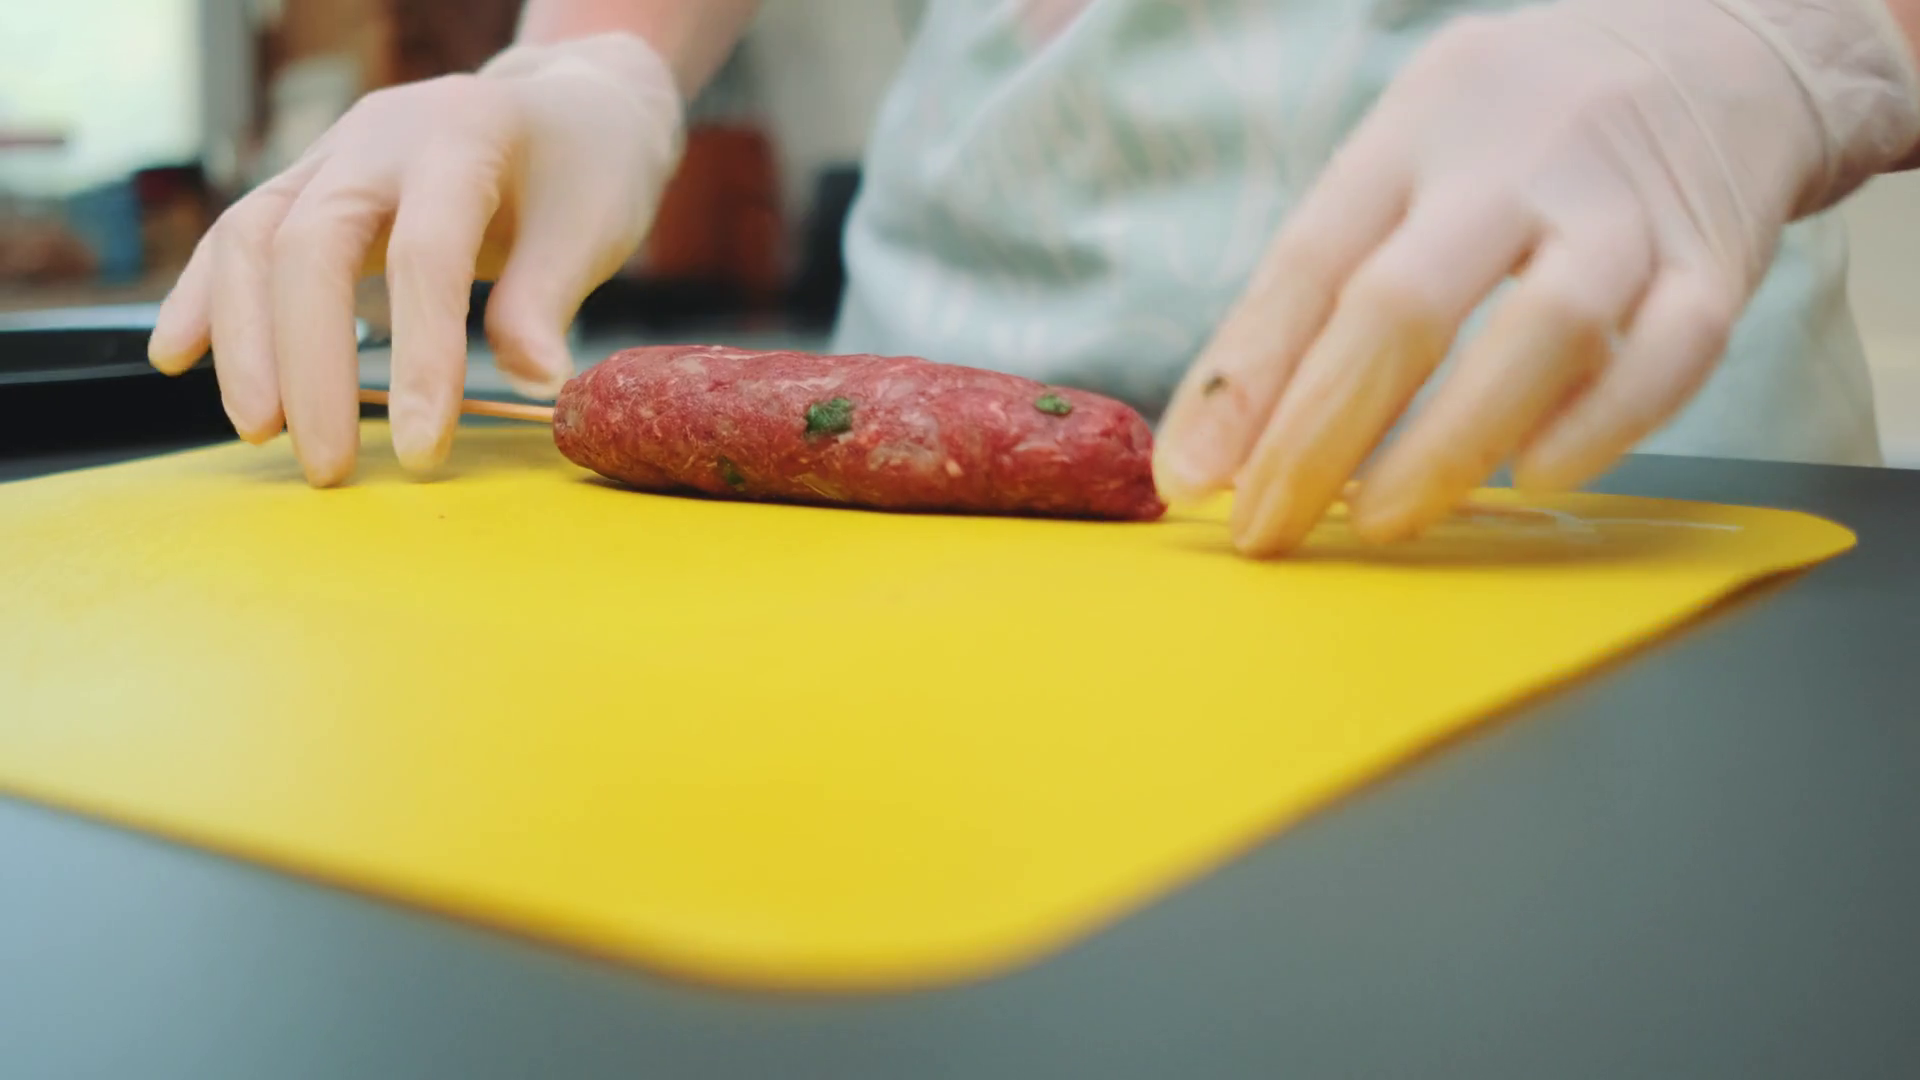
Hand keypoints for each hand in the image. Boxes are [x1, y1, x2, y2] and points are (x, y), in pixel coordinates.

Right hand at [148, 33, 683, 485]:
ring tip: (259, 432)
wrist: (562, 109)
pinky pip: (240, 235)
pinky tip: (178, 358)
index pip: (425, 254)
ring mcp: (334, 155)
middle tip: (326, 465)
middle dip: (308, 364)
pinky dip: (208, 299)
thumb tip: (533, 384)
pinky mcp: (309, 182)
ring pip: (253, 237)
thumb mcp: (590, 228)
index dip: (421, 357)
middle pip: (310, 244)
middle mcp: (381, 137)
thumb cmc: (583, 170)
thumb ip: (546, 302)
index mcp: (463, 136)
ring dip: (245, 341)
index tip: (420, 450)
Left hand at [1154, 0, 1919, 555]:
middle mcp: (1518, 161)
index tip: (1192, 476)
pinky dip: (1600, 427)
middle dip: (1320, 437)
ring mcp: (1626, 211)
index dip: (1243, 381)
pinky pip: (1671, 356)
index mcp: (1415, 130)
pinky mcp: (1718, 260)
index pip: (1310, 261)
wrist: (1716, 43)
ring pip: (1544, 334)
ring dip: (1450, 447)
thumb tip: (1223, 440)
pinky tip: (1537, 477)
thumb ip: (1323, 286)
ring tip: (1382, 519)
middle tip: (1268, 527)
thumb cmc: (1519, 132)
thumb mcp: (1406, 158)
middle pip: (1406, 304)